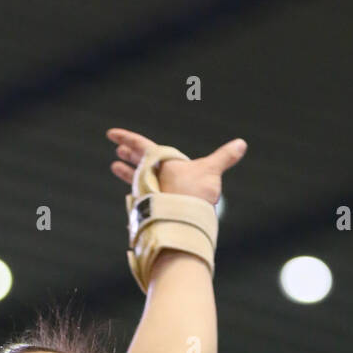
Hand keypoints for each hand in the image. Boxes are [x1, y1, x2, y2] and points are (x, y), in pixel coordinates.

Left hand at [106, 127, 246, 204]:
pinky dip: (138, 198)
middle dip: (128, 156)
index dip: (125, 137)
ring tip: (115, 168)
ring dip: (126, 174)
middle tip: (117, 153)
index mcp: (160, 162)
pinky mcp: (149, 211)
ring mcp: (147, 195)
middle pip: (136, 163)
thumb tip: (242, 144)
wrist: (184, 219)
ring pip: (134, 180)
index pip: (139, 145)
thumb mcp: (211, 170)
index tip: (110, 133)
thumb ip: (225, 157)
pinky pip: (140, 202)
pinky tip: (134, 201)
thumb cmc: (195, 191)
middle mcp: (149, 177)